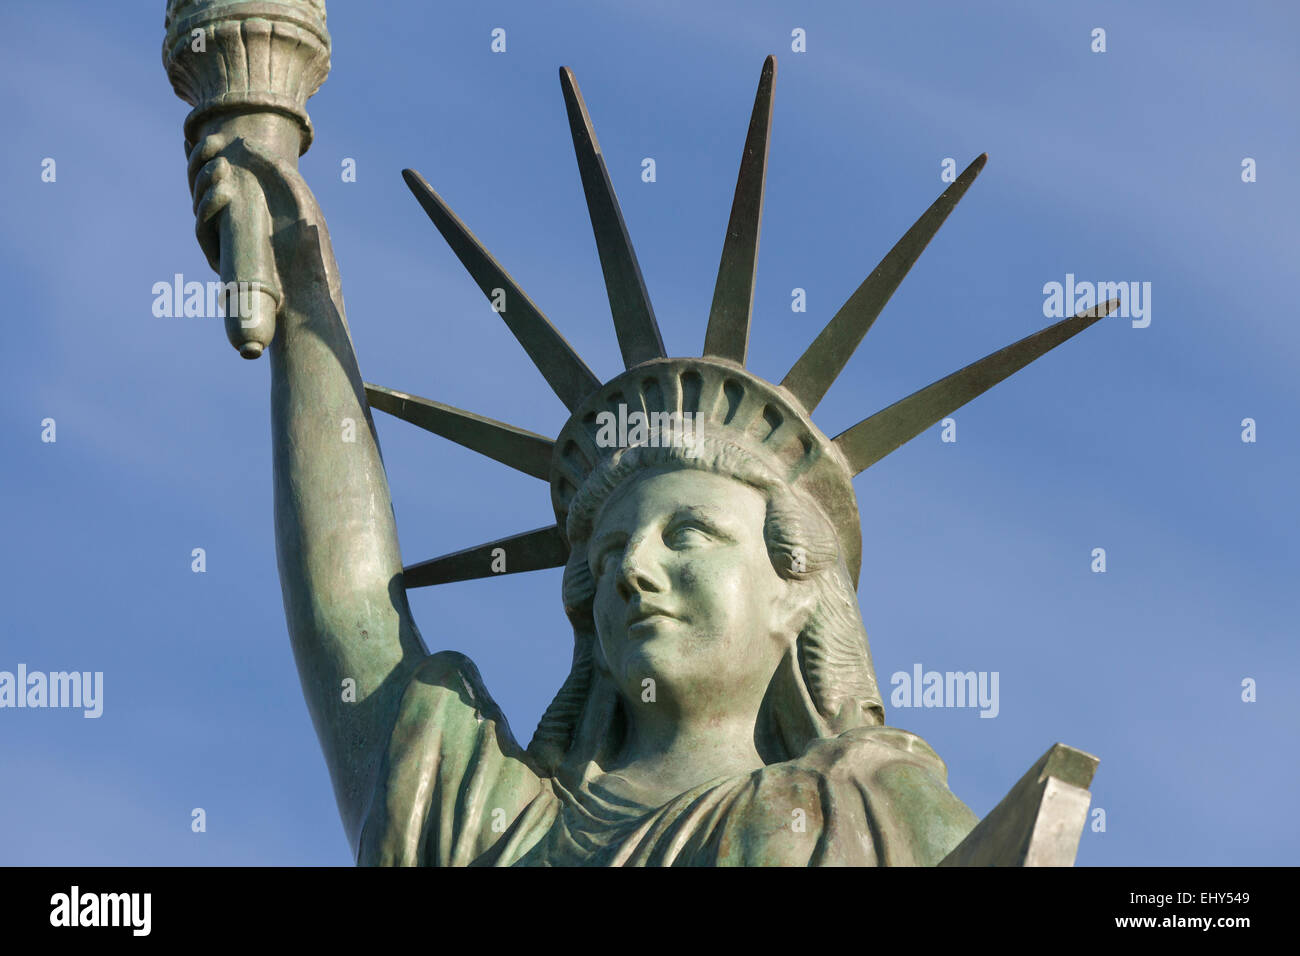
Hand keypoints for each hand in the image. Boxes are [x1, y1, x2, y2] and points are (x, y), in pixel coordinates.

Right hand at [187, 132, 343, 336]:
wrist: (310, 292)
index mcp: (245, 203)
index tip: (205, 133)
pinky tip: (223, 189)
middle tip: (212, 143)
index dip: (203, 154)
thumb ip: (275, 169)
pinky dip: (209, 206)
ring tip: (221, 166)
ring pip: (198, 203)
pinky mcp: (219, 258)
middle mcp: (229, 220)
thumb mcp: (298, 199)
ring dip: (204, 180)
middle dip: (201, 161)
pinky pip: (204, 229)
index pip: (216, 174)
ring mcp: (222, 239)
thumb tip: (245, 144)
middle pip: (200, 185)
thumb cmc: (309, 248)